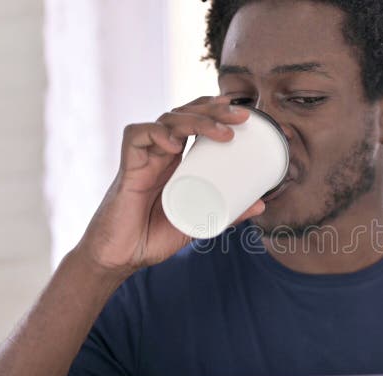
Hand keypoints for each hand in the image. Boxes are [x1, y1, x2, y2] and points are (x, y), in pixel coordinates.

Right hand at [74, 95, 264, 274]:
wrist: (121, 258)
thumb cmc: (153, 237)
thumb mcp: (198, 224)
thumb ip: (226, 214)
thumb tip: (261, 206)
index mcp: (175, 161)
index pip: (193, 121)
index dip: (214, 110)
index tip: (243, 114)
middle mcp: (159, 153)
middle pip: (183, 114)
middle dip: (213, 110)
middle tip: (242, 116)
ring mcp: (143, 158)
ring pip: (165, 121)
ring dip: (195, 120)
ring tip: (222, 132)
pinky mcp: (127, 168)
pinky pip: (136, 137)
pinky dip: (155, 133)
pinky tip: (175, 142)